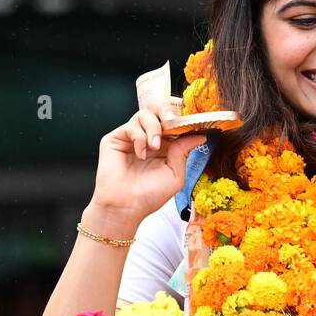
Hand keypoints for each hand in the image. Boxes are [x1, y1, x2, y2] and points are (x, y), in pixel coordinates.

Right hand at [90, 97, 203, 223]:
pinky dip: (139, 137)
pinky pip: (131, 126)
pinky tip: (140, 154)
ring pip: (145, 113)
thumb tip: (199, 135)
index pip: (173, 121)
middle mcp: (148, 137)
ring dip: (154, 127)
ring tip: (155, 146)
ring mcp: (131, 137)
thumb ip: (184, 152)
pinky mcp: (115, 139)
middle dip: (167, 110)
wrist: (126, 207)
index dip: (182, 119)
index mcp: (164, 145)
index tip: (191, 123)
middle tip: (172, 122)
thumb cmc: (149, 195)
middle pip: (158, 108)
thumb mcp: (175, 174)